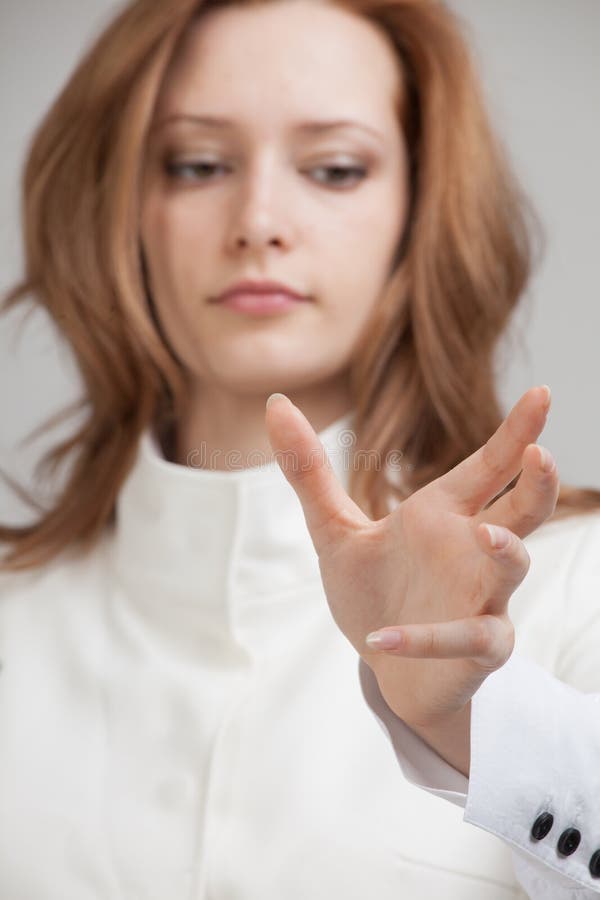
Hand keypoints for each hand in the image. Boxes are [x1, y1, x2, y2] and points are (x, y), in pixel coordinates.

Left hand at [265, 387, 558, 740]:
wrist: (386, 670)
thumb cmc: (373, 593)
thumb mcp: (334, 530)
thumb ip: (309, 471)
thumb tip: (274, 402)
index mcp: (445, 514)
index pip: (488, 466)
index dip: (516, 432)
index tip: (541, 391)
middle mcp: (472, 551)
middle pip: (521, 512)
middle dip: (537, 484)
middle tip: (541, 454)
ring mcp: (481, 600)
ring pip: (511, 570)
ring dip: (505, 554)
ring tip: (486, 536)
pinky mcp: (476, 650)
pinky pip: (464, 639)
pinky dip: (426, 638)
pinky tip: (380, 639)